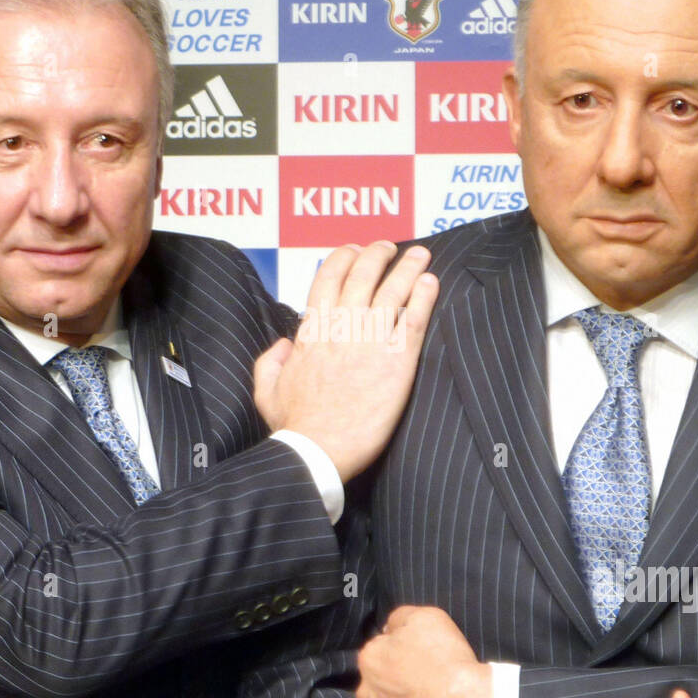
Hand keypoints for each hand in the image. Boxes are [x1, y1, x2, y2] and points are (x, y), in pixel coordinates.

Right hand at [254, 241, 438, 481]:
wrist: (319, 451)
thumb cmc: (295, 427)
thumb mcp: (266, 392)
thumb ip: (271, 361)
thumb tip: (285, 343)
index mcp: (311, 333)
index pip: (327, 280)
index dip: (342, 259)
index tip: (353, 250)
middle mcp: (342, 328)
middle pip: (362, 275)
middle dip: (376, 254)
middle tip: (387, 247)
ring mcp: (371, 341)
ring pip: (392, 290)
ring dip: (407, 267)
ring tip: (420, 255)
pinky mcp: (397, 360)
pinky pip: (414, 318)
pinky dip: (424, 296)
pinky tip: (431, 282)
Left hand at [356, 605, 492, 697]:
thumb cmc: (447, 659)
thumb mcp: (426, 617)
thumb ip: (400, 618)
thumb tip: (389, 629)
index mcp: (370, 658)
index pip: (380, 648)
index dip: (401, 649)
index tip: (421, 654)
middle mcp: (367, 692)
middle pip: (379, 679)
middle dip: (396, 677)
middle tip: (426, 677)